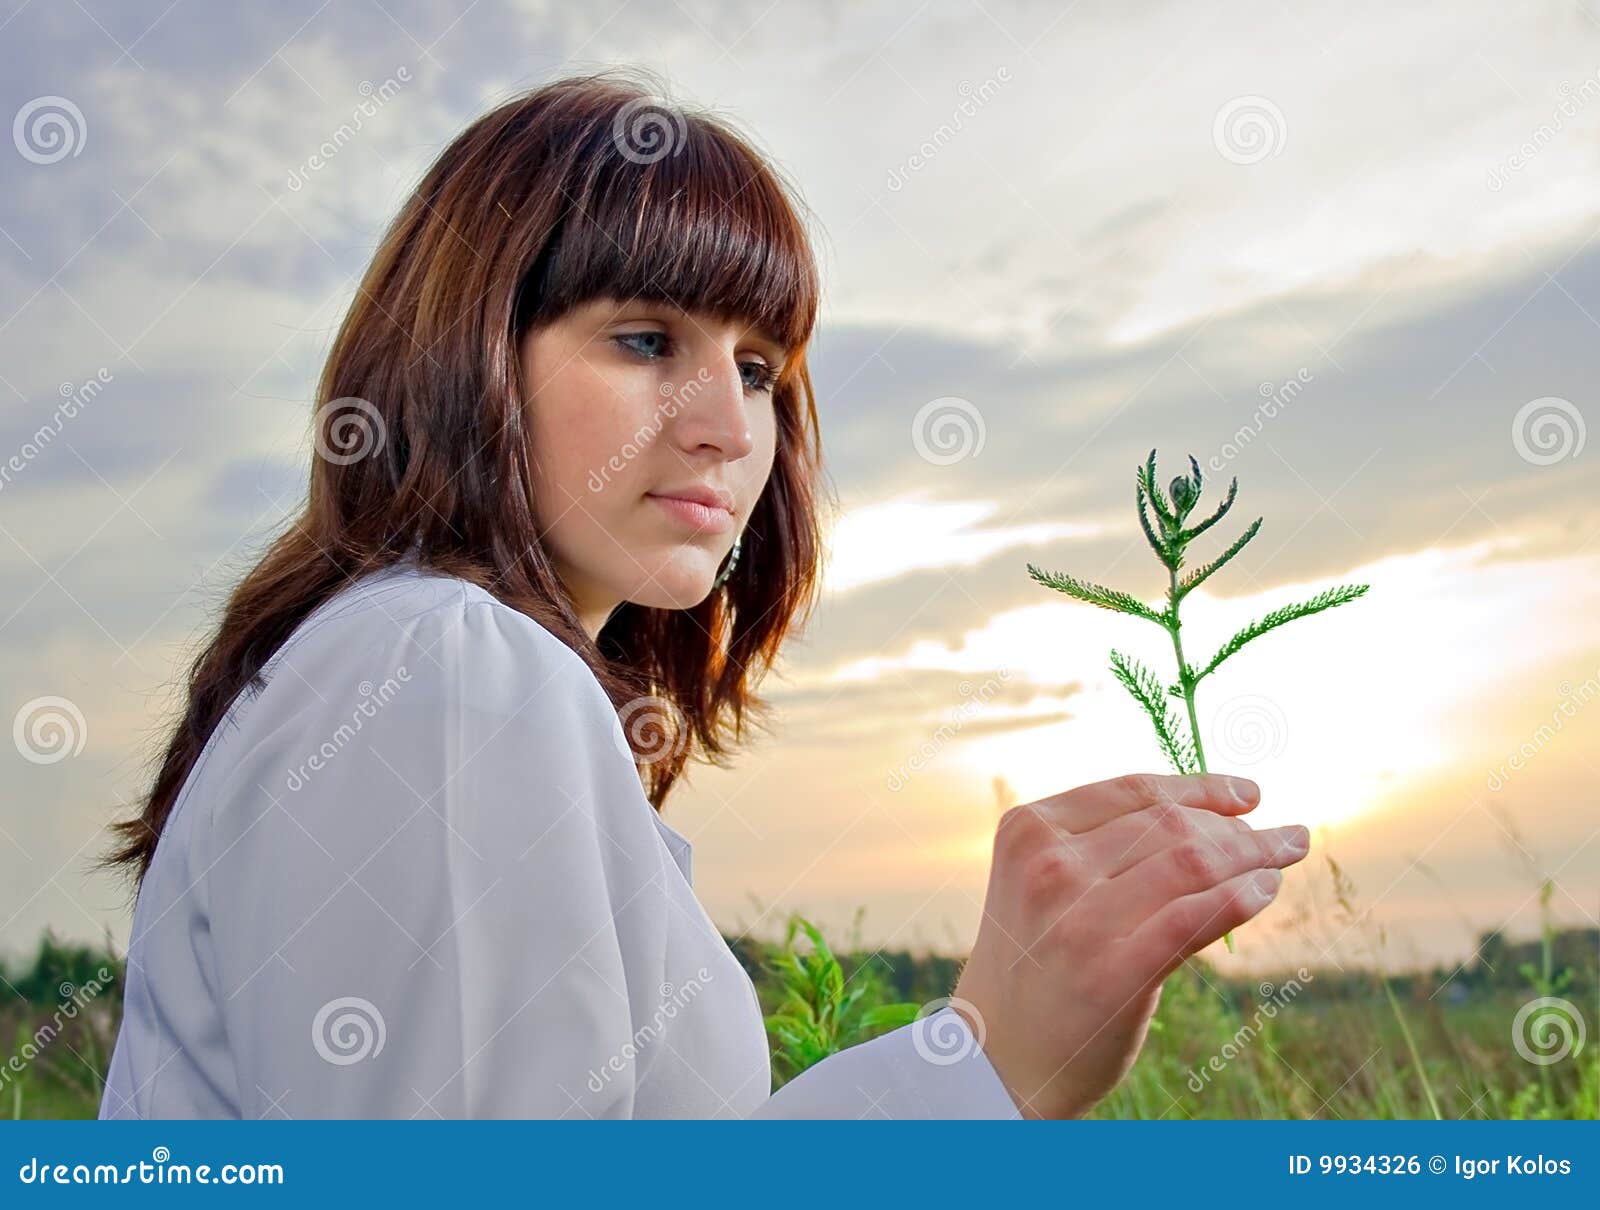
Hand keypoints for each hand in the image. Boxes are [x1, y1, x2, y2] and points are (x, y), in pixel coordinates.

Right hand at [951, 772, 1308, 1118]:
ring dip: (1253, 855)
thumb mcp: (1040, 884)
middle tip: (1279, 837)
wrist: (1000, 1059)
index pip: (1134, 791)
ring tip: (1283, 857)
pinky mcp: (1113, 972)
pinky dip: (1241, 897)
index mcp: (1028, 831)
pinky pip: (1195, 917)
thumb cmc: (1034, 966)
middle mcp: (1049, 866)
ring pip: (1191, 864)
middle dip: (1237, 827)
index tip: (1250, 794)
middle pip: (1169, 825)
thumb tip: (1206, 817)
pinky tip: (1266, 890)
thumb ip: (1097, 847)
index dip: (1202, 787)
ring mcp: (1079, 918)